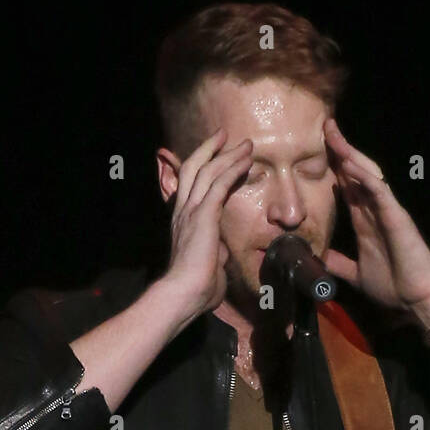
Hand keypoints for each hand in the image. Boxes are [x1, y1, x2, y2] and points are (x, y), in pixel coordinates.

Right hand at [163, 127, 252, 315]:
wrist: (184, 294)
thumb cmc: (196, 289)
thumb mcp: (207, 265)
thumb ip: (214, 254)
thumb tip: (221, 251)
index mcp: (182, 222)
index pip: (191, 186)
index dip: (203, 168)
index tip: (217, 157)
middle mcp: (183, 211)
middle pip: (193, 168)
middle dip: (210, 149)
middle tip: (225, 135)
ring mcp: (191, 211)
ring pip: (206, 171)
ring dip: (226, 154)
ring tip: (243, 143)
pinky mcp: (203, 215)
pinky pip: (219, 184)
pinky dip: (232, 169)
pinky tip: (246, 160)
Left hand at [322, 117, 429, 313]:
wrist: (417, 299)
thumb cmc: (394, 286)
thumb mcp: (356, 274)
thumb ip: (340, 263)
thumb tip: (319, 258)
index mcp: (365, 222)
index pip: (347, 187)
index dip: (334, 167)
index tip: (318, 147)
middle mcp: (374, 211)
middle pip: (355, 173)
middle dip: (340, 150)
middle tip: (325, 126)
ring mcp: (386, 211)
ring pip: (366, 175)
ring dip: (349, 154)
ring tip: (333, 135)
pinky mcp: (396, 216)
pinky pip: (378, 191)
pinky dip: (363, 177)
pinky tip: (348, 164)